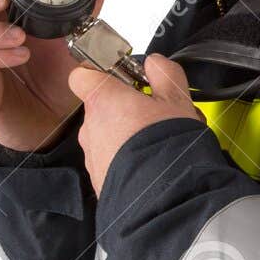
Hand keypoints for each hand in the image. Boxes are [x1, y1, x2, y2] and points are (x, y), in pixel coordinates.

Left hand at [69, 52, 202, 196]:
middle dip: (123, 108)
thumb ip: (163, 72)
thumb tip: (155, 63)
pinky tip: (149, 162)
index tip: (123, 78)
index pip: (82, 74)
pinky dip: (125, 158)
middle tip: (153, 114)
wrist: (164, 196)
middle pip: (101, 107)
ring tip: (156, 142)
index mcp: (103, 100)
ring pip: (106, 135)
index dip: (101, 73)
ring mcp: (92, 155)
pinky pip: (109, 160)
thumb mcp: (177, 98)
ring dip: (126, 134)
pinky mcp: (99, 178)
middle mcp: (90, 126)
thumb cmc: (167, 144)